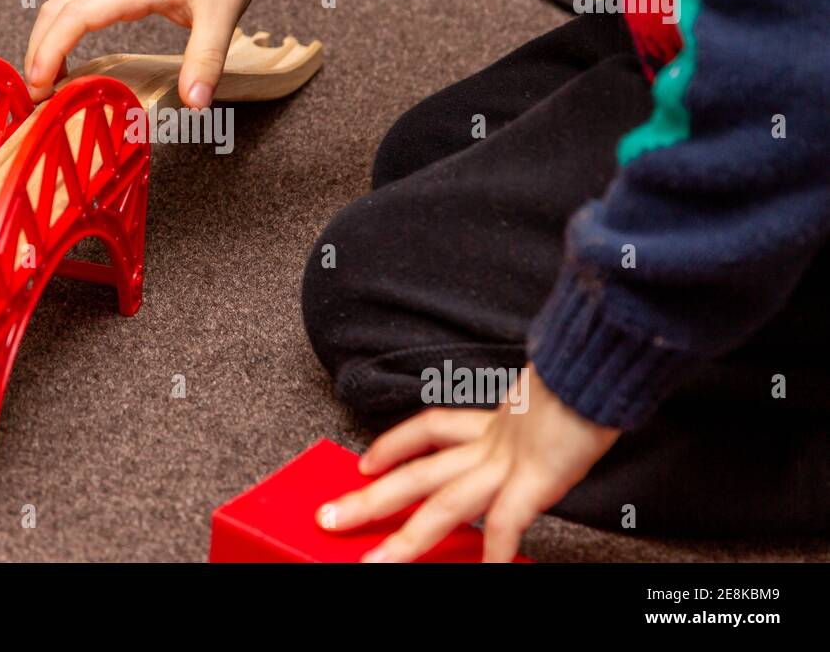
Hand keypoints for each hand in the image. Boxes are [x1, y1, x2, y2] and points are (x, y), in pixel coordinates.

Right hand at [23, 0, 309, 107]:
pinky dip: (65, 20)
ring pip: (64, 0)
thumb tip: (194, 105)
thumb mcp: (222, 15)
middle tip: (35, 93)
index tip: (38, 85)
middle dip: (38, 50)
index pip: (73, 18)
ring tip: (47, 72)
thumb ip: (205, 60)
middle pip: (56, 9)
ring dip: (48, 33)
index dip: (49, 51)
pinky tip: (73, 40)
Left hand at [320, 364, 620, 561]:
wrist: (604, 361)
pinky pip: (506, 522)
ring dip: (406, 538)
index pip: (430, 429)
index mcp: (495, 422)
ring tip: (375, 561)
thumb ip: (531, 420)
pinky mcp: (535, 478)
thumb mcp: (553, 395)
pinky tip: (484, 574)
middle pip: (416, 474)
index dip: (393, 444)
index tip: (365, 461)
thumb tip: (536, 427)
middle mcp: (492, 442)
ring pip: (443, 504)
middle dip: (369, 500)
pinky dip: (494, 550)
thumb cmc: (590, 376)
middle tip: (329, 517)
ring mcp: (509, 462)